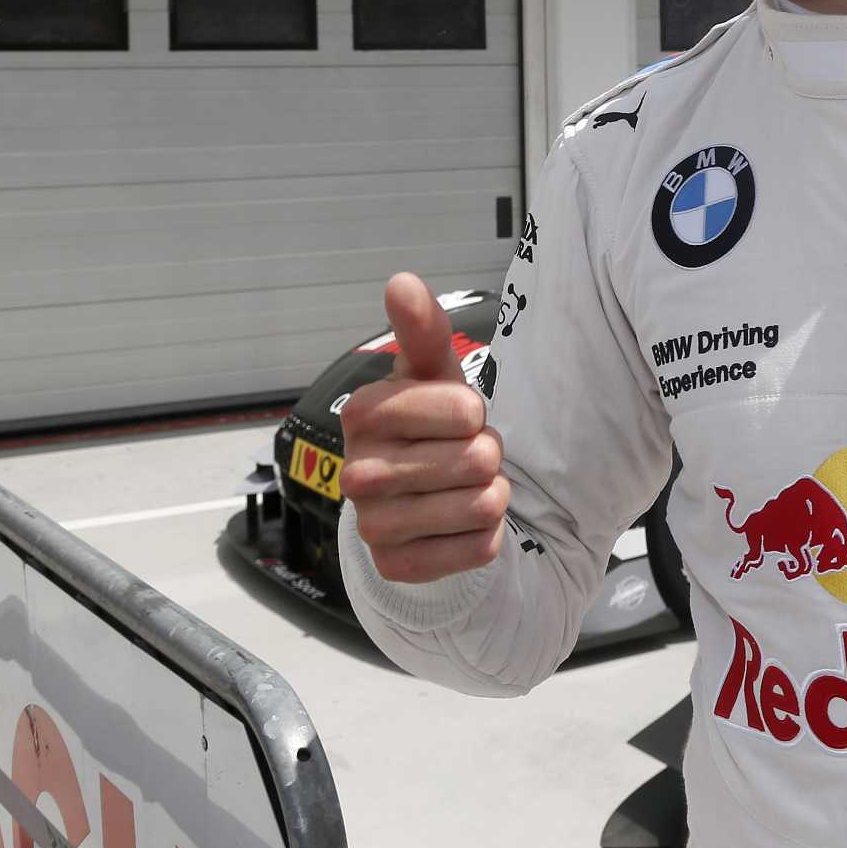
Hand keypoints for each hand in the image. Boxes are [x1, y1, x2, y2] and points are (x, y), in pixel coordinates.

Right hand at [340, 272, 509, 582]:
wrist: (415, 500)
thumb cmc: (428, 424)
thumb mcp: (430, 373)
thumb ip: (422, 329)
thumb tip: (401, 280)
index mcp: (364, 414)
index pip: (465, 410)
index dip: (474, 414)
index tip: (454, 417)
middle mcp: (357, 473)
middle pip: (478, 459)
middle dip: (485, 455)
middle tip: (458, 457)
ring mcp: (373, 525)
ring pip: (483, 504)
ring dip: (489, 495)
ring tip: (460, 488)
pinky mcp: (397, 567)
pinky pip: (480, 547)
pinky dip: (484, 536)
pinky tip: (455, 525)